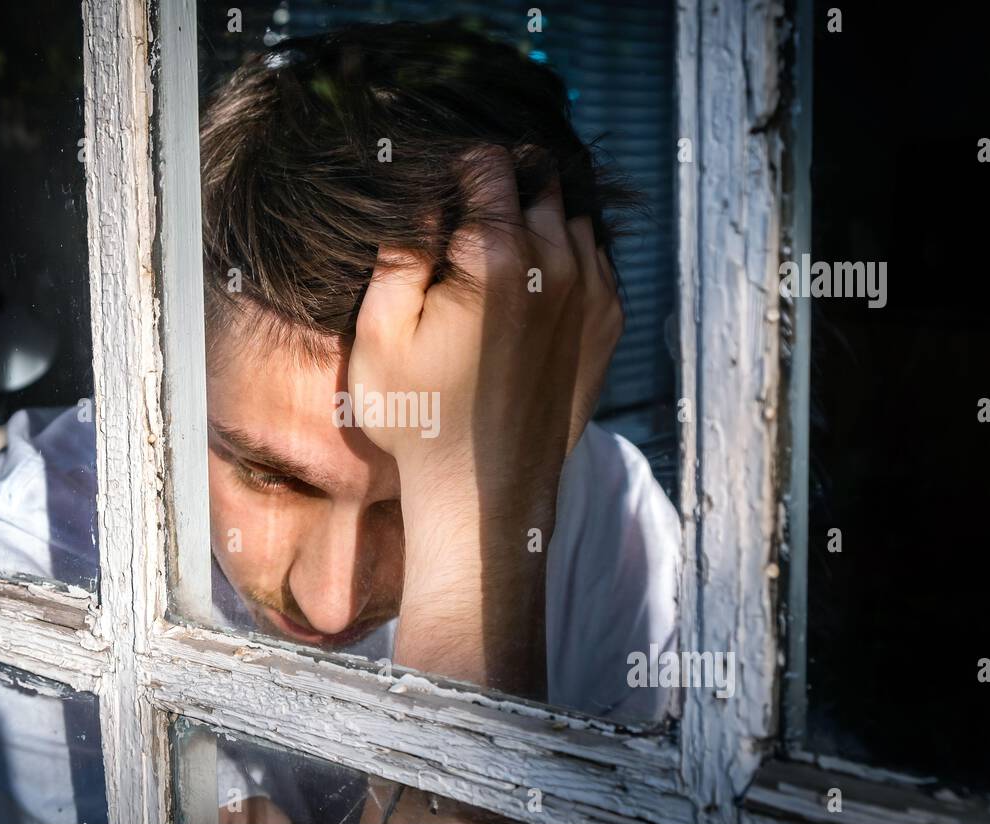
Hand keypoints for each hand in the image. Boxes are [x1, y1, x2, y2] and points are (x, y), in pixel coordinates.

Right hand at [349, 147, 620, 501]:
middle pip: (539, 179)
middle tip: (470, 219)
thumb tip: (420, 197)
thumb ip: (399, 254)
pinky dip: (571, 253)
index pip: (487, 163)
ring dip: (542, 216)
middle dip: (504, 185)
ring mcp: (593, 292)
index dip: (457, 169)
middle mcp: (558, 262)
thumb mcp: (380, 336)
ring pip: (575, 213)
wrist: (486, 493)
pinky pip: (598, 257)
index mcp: (497, 255)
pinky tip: (536, 284)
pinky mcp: (609, 324)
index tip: (440, 195)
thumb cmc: (420, 419)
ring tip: (503, 251)